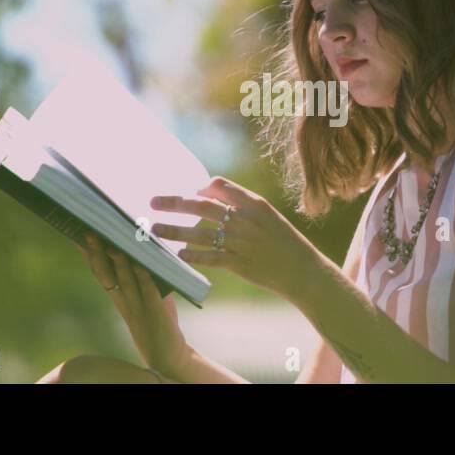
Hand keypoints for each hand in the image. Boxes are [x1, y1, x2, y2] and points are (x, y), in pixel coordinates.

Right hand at [77, 232, 191, 376]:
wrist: (165, 351)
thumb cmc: (154, 318)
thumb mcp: (142, 294)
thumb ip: (137, 274)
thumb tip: (136, 243)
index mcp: (118, 294)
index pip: (100, 270)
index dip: (89, 253)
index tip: (80, 233)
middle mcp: (124, 299)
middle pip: (107, 273)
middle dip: (98, 253)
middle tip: (91, 233)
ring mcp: (139, 306)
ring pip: (125, 280)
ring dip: (119, 263)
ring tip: (114, 244)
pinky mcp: (157, 311)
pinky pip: (150, 292)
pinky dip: (146, 279)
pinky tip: (143, 266)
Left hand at [149, 176, 320, 298]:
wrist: (302, 269)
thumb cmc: (283, 240)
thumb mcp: (267, 215)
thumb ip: (241, 204)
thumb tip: (208, 194)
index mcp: (253, 203)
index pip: (219, 185)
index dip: (200, 188)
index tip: (190, 194)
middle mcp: (245, 220)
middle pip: (202, 206)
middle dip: (174, 203)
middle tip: (153, 201)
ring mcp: (241, 242)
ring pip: (199, 233)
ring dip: (173, 230)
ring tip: (154, 229)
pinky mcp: (239, 263)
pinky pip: (209, 257)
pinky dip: (192, 255)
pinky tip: (178, 254)